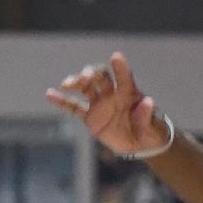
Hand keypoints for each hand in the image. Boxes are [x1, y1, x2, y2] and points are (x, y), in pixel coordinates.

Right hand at [46, 52, 172, 157]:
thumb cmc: (151, 131)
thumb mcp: (153, 127)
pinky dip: (62, 101)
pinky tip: (49, 94)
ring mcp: (100, 104)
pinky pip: (74, 107)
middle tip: (85, 78)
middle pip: (100, 77)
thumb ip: (147, 115)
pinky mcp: (90, 117)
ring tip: (67, 84)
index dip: (120, 67)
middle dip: (92, 74)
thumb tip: (148, 101)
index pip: (124, 77)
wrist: (140, 145)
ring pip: (85, 88)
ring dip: (76, 82)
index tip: (116, 57)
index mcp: (129, 93)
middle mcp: (113, 94)